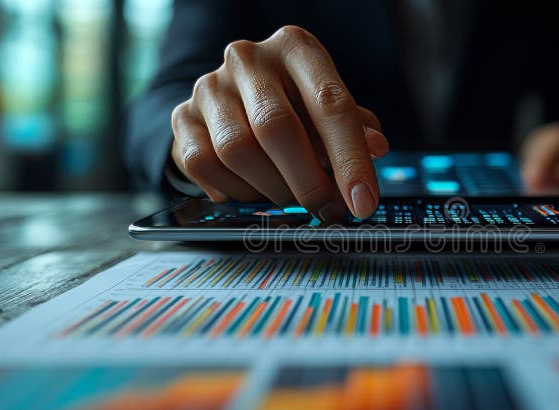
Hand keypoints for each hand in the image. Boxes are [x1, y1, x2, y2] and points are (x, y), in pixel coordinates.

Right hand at [170, 26, 387, 218]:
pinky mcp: (181, 115)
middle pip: (277, 128)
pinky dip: (234, 190)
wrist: (233, 99)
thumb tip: (376, 148)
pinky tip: (253, 191)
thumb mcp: (329, 108)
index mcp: (295, 48)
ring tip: (290, 197)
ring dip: (271, 189)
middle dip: (308, 182)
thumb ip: (355, 128)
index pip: (329, 103)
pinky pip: (203, 164)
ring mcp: (209, 86)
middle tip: (327, 211)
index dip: (350, 158)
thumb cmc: (295, 105)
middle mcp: (248, 58)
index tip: (363, 201)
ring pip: (237, 151)